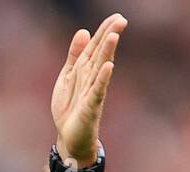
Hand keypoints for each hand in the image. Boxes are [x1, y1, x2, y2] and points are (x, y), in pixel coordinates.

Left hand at [52, 13, 126, 166]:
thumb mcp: (68, 76)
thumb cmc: (70, 107)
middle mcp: (92, 78)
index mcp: (85, 70)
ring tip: (114, 36)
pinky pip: (98, 91)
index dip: (104, 31)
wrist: (68, 137)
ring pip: (101, 69)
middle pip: (101, 54)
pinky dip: (103, 79)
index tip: (116, 16)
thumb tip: (83, 31)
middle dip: (109, 37)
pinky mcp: (91, 106)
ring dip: (107, 53)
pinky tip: (109, 67)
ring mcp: (93, 92)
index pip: (96, 47)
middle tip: (121, 20)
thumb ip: (74, 55)